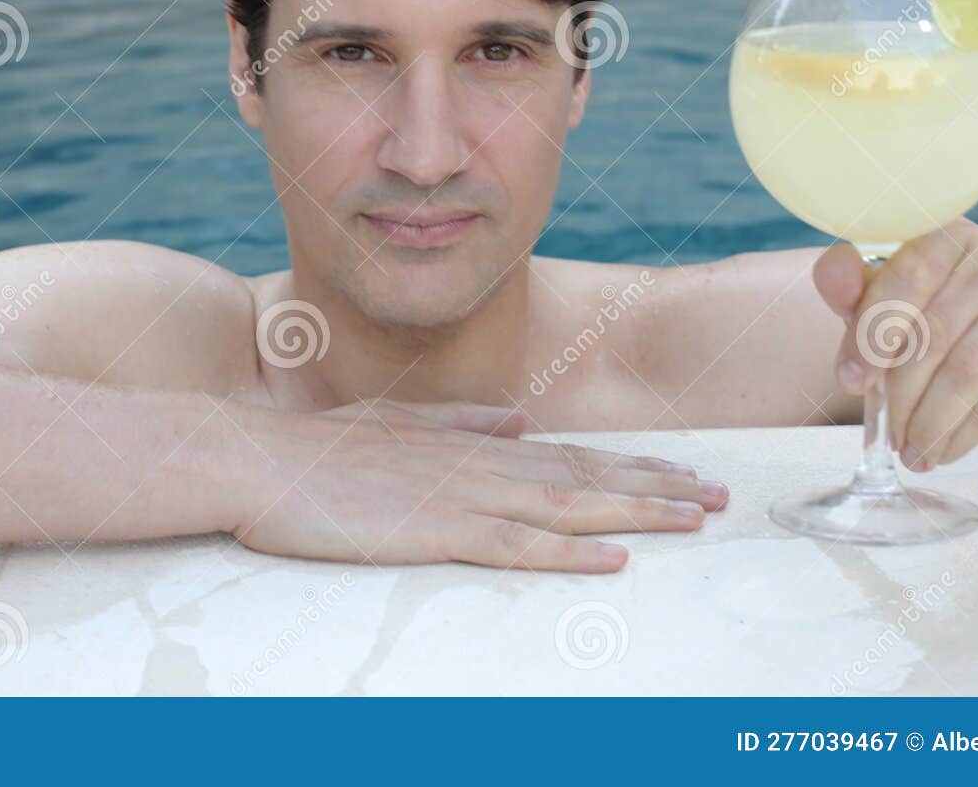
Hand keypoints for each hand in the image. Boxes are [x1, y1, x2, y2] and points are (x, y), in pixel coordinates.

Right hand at [219, 400, 727, 571]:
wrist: (258, 459)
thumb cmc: (321, 450)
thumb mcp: (399, 424)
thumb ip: (463, 423)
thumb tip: (517, 419)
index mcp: (474, 445)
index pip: (572, 456)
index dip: (633, 465)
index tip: (682, 472)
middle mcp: (482, 465)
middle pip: (587, 477)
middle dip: (658, 486)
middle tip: (720, 495)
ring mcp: (463, 496)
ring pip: (569, 507)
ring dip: (637, 513)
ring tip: (694, 520)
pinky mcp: (436, 531)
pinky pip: (517, 547)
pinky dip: (569, 552)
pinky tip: (613, 559)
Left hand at [813, 219, 977, 469]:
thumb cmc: (953, 346)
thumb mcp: (893, 318)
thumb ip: (856, 293)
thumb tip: (834, 270)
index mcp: (958, 233)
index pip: (908, 271)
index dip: (871, 331)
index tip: (852, 380)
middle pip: (935, 329)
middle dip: (901, 391)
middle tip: (889, 430)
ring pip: (966, 370)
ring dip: (929, 421)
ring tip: (912, 448)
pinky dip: (961, 436)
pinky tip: (944, 450)